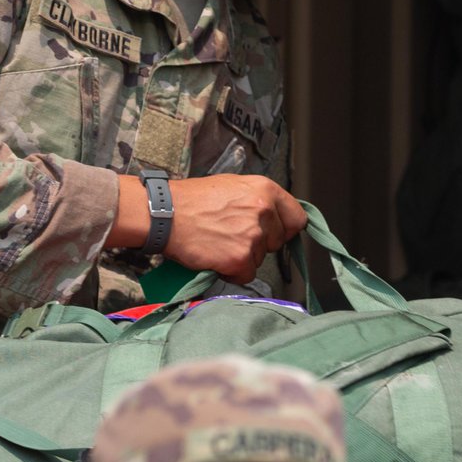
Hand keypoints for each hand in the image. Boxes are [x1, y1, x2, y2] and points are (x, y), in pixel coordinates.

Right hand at [162, 175, 306, 281]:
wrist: (164, 213)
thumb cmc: (192, 200)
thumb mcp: (232, 186)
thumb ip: (257, 200)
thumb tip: (274, 216)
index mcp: (265, 189)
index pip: (297, 218)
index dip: (284, 229)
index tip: (272, 233)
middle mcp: (264, 210)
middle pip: (278, 242)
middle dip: (259, 244)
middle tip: (231, 235)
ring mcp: (253, 235)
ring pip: (260, 259)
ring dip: (242, 257)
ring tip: (218, 243)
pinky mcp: (239, 258)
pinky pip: (245, 274)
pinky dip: (231, 272)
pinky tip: (215, 257)